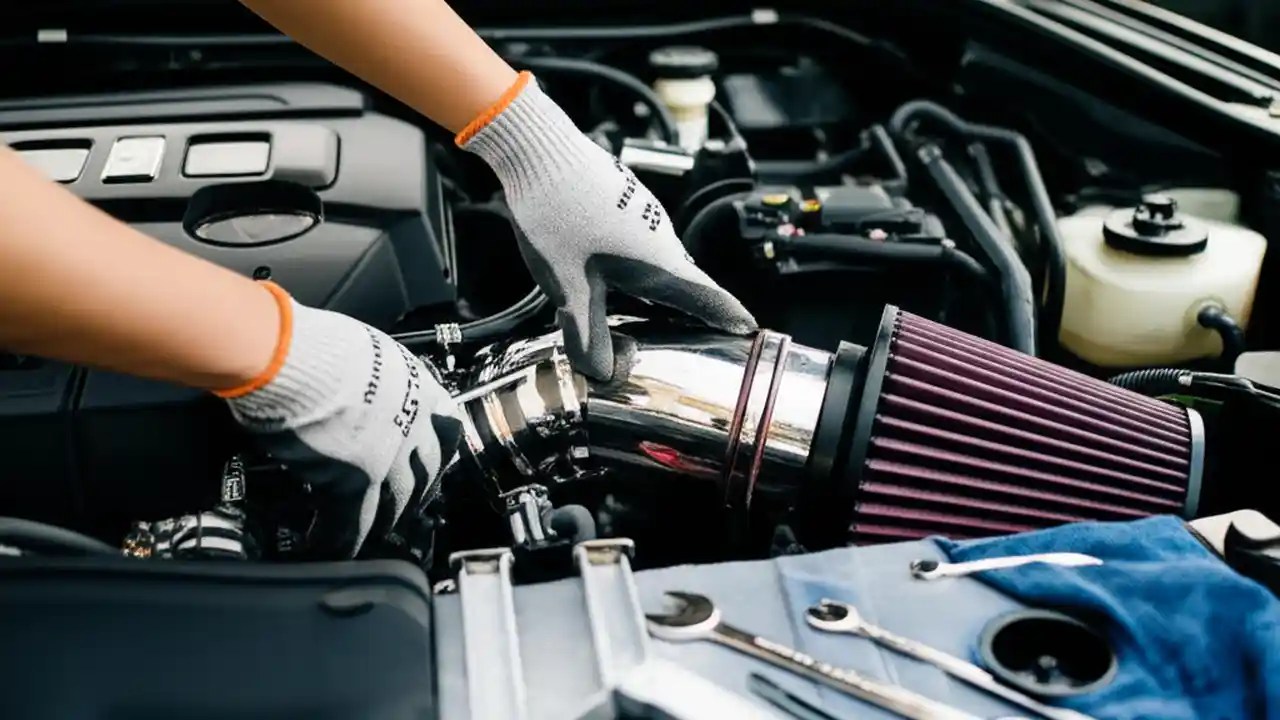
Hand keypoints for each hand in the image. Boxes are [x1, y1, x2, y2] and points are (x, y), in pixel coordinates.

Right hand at [220, 283, 461, 558]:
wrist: (288, 358)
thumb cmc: (314, 343)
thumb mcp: (361, 350)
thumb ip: (370, 374)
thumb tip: (356, 382)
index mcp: (417, 387)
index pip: (448, 427)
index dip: (440, 450)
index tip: (437, 461)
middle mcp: (410, 425)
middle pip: (425, 472)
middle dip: (416, 492)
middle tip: (406, 504)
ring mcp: (386, 458)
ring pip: (395, 503)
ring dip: (384, 520)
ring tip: (374, 531)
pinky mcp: (352, 483)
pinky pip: (352, 524)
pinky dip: (343, 540)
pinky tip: (334, 547)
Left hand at [458, 72, 756, 380]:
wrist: (536, 150)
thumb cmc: (556, 216)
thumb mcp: (568, 292)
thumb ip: (587, 339)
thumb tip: (604, 374)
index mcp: (658, 263)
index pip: (708, 298)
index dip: (729, 318)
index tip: (749, 330)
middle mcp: (660, 238)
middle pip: (684, 285)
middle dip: (690, 314)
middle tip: (692, 339)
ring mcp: (642, 216)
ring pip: (657, 264)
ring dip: (656, 292)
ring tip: (642, 318)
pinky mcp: (622, 203)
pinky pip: (638, 246)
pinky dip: (633, 270)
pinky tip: (605, 277)